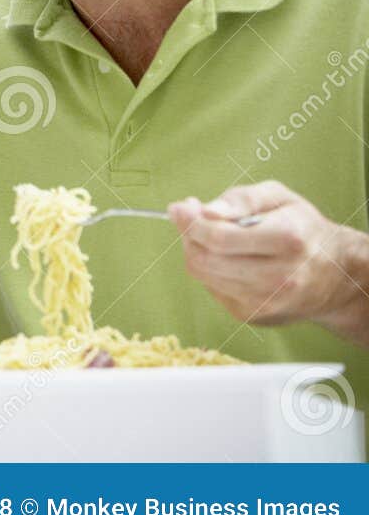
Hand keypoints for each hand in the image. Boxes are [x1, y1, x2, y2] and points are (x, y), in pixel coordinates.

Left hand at [168, 181, 368, 335]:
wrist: (334, 274)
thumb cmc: (302, 228)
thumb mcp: (279, 198)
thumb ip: (241, 199)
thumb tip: (205, 211)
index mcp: (288, 240)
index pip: (220, 237)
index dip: (191, 222)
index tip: (179, 207)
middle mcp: (280, 277)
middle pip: (207, 259)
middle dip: (189, 236)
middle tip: (188, 218)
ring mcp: (267, 301)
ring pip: (205, 276)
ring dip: (195, 251)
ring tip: (207, 235)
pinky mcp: (255, 316)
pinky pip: (213, 289)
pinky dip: (209, 270)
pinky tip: (225, 258)